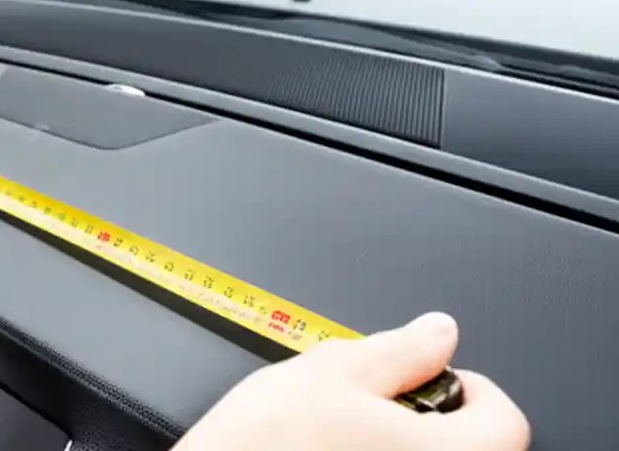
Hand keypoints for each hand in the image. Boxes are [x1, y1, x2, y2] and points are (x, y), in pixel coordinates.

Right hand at [172, 313, 529, 450]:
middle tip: (375, 402)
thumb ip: (399, 348)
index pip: (505, 418)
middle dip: (430, 415)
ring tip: (345, 431)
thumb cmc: (264, 442)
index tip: (424, 375)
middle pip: (473, 446)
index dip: (466, 384)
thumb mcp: (331, 369)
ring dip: (403, 442)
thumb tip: (437, 332)